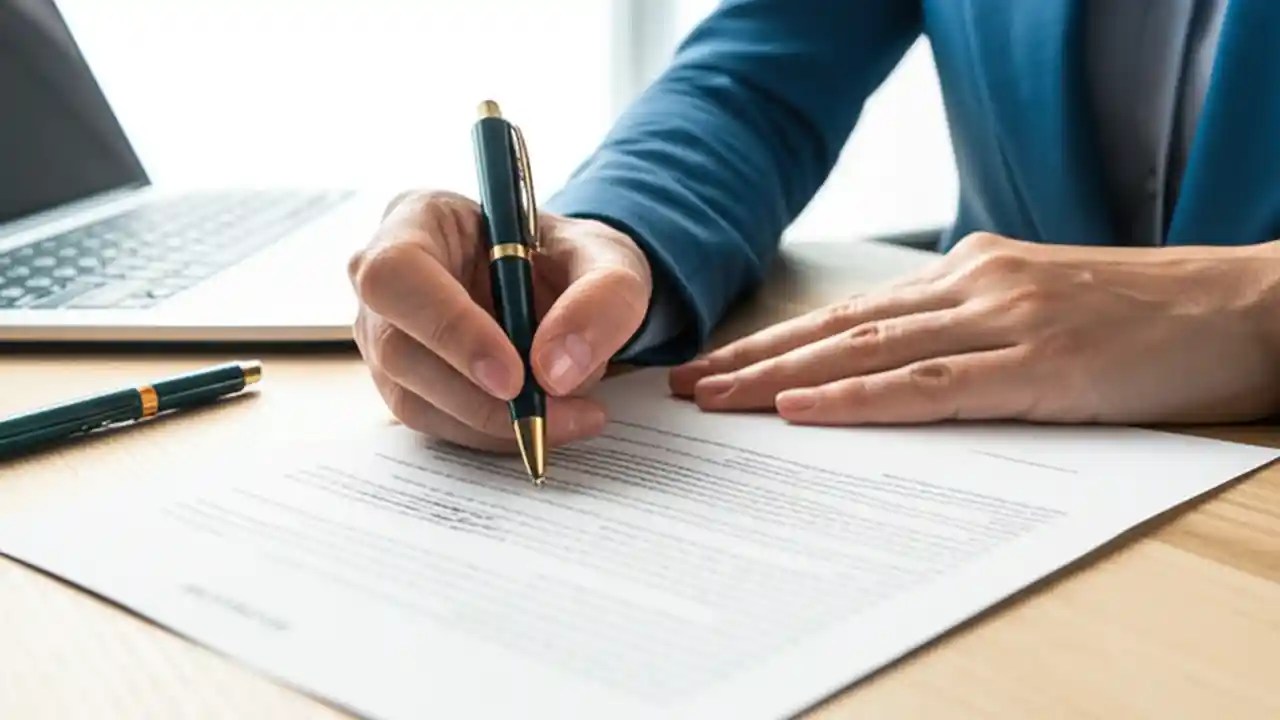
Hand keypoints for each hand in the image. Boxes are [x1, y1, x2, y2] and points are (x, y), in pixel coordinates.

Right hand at [350, 191, 651, 450]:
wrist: (567, 290)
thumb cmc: (571, 260)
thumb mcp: (609, 260)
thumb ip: (600, 299)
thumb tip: (556, 370)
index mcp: (419, 219)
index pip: (397, 273)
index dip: (448, 328)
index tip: (512, 376)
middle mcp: (387, 280)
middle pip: (397, 347)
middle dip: (476, 394)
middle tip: (548, 413)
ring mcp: (387, 337)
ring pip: (414, 398)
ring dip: (492, 424)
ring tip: (571, 416)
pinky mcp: (406, 384)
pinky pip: (436, 424)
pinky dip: (493, 435)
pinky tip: (548, 423)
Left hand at [670, 233, 1279, 423]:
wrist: (1247, 306)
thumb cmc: (1145, 317)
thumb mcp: (1040, 307)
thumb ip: (970, 327)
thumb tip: (893, 363)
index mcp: (970, 273)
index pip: (849, 313)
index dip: (775, 342)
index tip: (718, 367)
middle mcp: (974, 287)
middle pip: (838, 328)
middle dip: (754, 361)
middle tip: (687, 389)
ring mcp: (1006, 321)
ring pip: (867, 351)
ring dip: (781, 379)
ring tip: (717, 403)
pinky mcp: (1042, 367)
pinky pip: (931, 384)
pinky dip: (860, 398)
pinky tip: (803, 411)